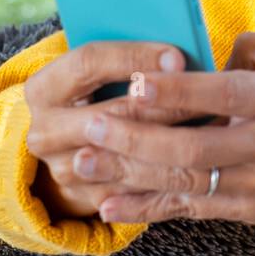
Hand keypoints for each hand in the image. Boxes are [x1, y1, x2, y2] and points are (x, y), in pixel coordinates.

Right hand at [22, 40, 209, 219]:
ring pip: (124, 158)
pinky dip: (167, 174)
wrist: (72, 142)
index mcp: (43, 88)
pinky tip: (200, 161)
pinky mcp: (85, 198)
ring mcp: (62, 170)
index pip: (89, 63)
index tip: (178, 57)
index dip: (136, 57)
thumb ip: (131, 59)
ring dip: (170, 145)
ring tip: (211, 129)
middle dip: (163, 105)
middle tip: (207, 99)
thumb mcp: (101, 69)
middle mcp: (44, 132)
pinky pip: (132, 190)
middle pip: (110, 116)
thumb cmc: (99, 91)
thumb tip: (179, 57)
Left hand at [78, 33, 254, 229]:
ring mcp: (254, 182)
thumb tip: (214, 54)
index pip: (226, 95)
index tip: (138, 81)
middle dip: (137, 137)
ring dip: (130, 173)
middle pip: (194, 146)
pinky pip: (189, 209)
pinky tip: (111, 204)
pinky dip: (147, 208)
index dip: (181, 91)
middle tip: (94, 126)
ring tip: (86, 161)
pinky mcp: (246, 209)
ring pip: (184, 181)